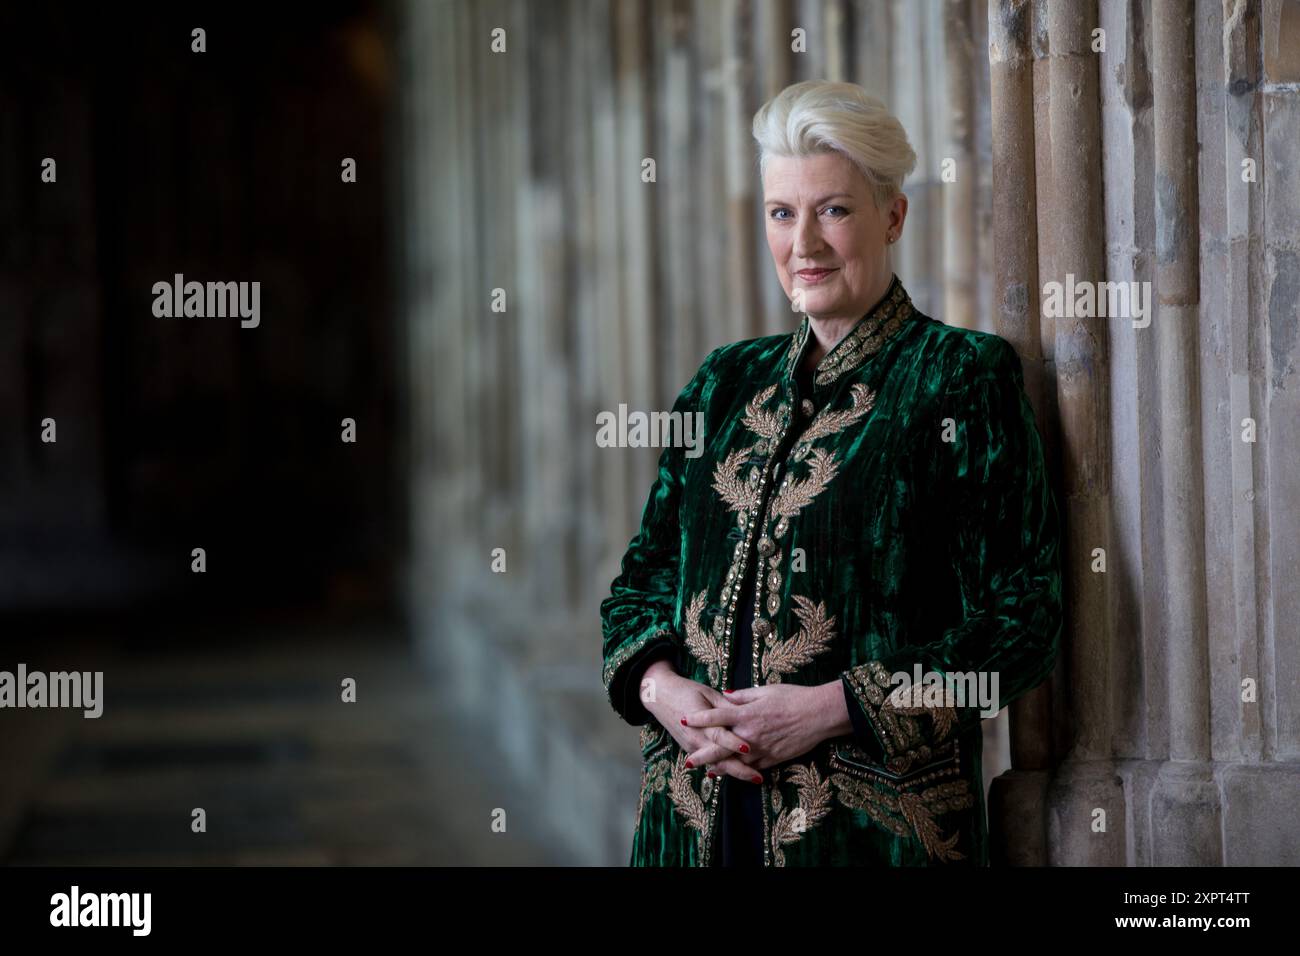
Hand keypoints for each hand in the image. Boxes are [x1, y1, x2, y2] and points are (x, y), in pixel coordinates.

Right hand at [641, 660, 752, 767]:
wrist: (659, 696)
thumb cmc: (686, 691)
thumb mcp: (708, 693)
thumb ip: (726, 706)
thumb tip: (746, 713)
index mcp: (700, 722)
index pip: (719, 736)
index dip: (733, 742)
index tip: (748, 749)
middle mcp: (696, 739)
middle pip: (720, 758)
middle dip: (739, 769)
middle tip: (758, 778)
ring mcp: (692, 747)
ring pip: (716, 764)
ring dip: (734, 772)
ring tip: (754, 778)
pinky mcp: (691, 749)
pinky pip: (710, 761)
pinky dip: (724, 768)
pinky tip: (740, 773)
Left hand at [681, 681, 851, 783]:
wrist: (818, 714)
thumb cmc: (793, 698)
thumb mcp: (766, 691)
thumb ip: (742, 696)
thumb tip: (725, 696)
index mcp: (746, 714)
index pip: (716, 717)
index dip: (698, 718)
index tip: (684, 720)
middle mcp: (750, 734)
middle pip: (720, 747)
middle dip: (702, 755)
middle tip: (688, 762)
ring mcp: (761, 749)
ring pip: (735, 762)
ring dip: (720, 768)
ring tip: (707, 773)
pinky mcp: (772, 759)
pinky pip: (753, 768)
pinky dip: (741, 771)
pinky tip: (734, 774)